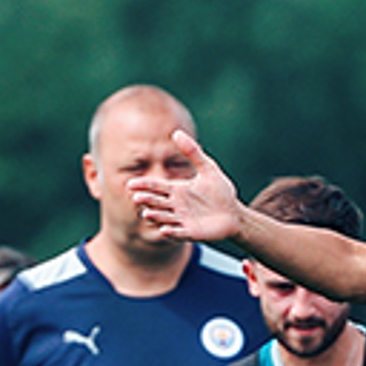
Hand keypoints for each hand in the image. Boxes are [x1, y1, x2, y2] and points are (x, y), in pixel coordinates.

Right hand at [127, 130, 243, 243]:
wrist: (234, 214)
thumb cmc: (220, 192)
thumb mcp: (208, 169)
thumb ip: (192, 152)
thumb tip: (176, 132)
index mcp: (177, 190)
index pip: (156, 187)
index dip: (144, 185)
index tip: (131, 184)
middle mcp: (176, 205)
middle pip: (157, 202)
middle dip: (147, 200)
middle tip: (136, 197)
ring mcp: (182, 220)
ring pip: (165, 218)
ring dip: (156, 216)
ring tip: (147, 214)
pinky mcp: (191, 233)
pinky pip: (179, 233)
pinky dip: (172, 232)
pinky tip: (165, 229)